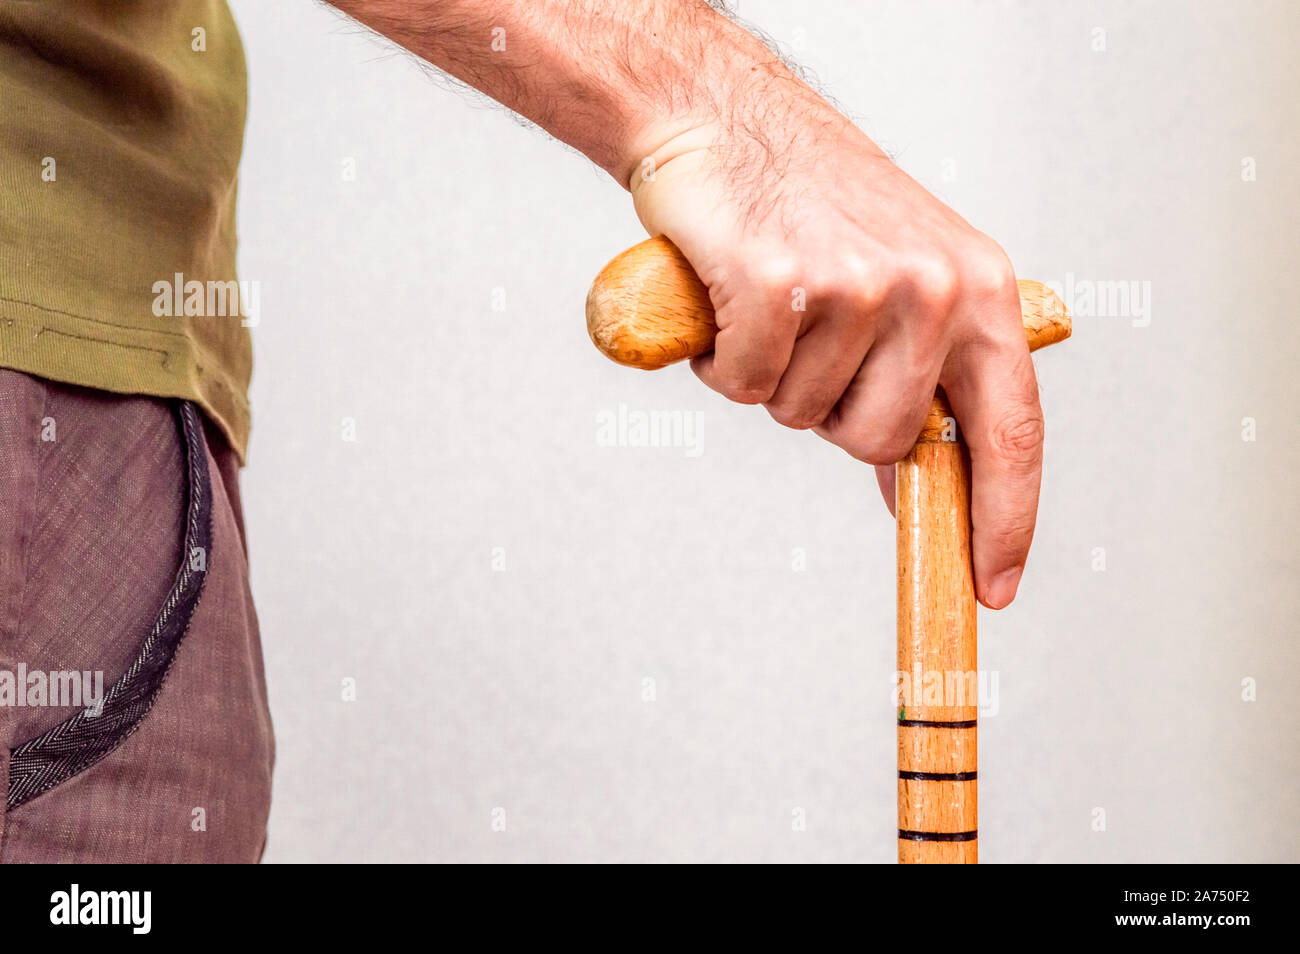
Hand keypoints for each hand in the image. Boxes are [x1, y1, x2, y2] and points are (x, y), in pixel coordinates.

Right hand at [629, 112, 1043, 609]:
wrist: (725, 124)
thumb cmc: (811, 204)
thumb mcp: (905, 281)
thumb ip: (922, 380)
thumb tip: (918, 488)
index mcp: (979, 291)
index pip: (1012, 430)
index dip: (1005, 519)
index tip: (993, 583)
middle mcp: (933, 288)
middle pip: (878, 441)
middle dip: (829, 416)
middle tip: (807, 347)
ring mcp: (860, 284)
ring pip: (803, 415)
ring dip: (771, 378)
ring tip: (771, 306)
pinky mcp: (782, 282)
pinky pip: (746, 382)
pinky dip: (724, 360)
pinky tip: (731, 300)